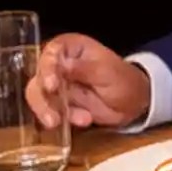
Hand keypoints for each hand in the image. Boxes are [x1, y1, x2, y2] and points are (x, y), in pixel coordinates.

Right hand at [25, 34, 150, 128]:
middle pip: (38, 77)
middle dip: (42, 97)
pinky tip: (84, 120)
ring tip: (59, 122)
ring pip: (38, 97)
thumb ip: (84, 68)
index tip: (51, 85)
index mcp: (73, 48)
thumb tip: (61, 65)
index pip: (51, 52)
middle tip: (52, 113)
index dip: (47, 68)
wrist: (133, 103)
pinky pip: (50, 112)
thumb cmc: (123, 79)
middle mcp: (59, 64)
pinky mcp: (58, 103)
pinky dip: (64, 118)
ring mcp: (57, 85)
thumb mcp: (108, 72)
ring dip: (47, 111)